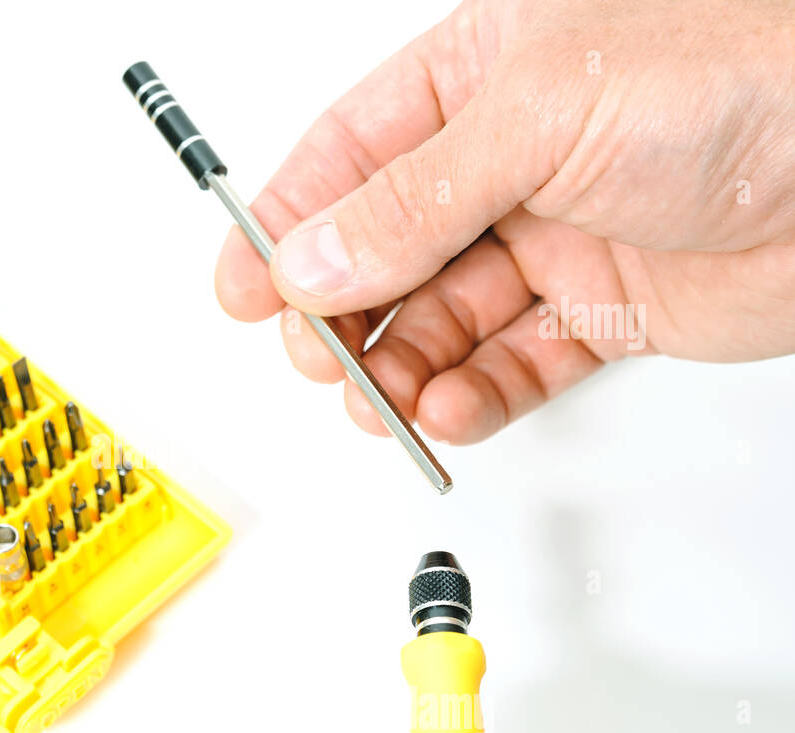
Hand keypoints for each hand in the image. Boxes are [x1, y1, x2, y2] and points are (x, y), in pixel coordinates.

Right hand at [215, 0, 794, 443]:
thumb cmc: (741, 72)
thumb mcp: (538, 116)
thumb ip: (410, 200)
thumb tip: (309, 260)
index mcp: (477, 77)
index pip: (348, 158)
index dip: (284, 226)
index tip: (240, 290)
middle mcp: (506, 161)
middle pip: (383, 252)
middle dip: (340, 314)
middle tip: (319, 360)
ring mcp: (552, 238)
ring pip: (441, 319)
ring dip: (402, 369)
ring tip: (384, 403)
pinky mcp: (601, 309)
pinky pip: (512, 364)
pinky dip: (474, 396)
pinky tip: (450, 409)